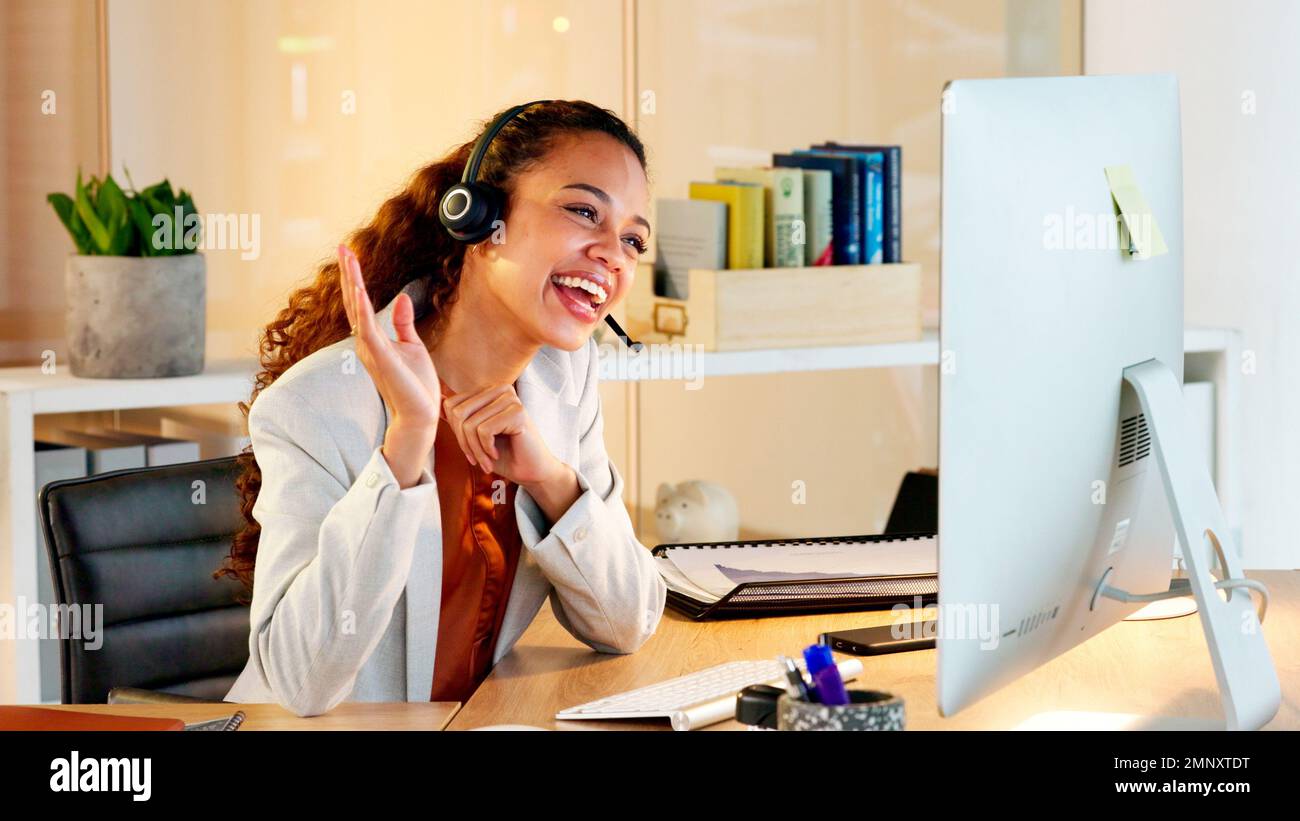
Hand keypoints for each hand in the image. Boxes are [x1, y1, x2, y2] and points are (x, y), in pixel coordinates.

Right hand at [338, 244, 438, 486]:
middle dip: (348, 274)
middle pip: (353, 302)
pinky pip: (367, 328)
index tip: (350, 254)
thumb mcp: (412, 346)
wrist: (421, 413)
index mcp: (373, 339)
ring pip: (357, 310)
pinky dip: (362, 308)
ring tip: (348, 258)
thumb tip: (403, 297)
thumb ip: (404, 323)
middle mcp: (366, 342)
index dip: (354, 279)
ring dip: (352, 283)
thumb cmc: (416, 384)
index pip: (360, 304)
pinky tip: (358, 289)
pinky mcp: (380, 358)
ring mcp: (371, 350)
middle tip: (342, 247)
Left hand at [441, 384, 566, 487]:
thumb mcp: (474, 435)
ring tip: (486, 461)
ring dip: (476, 450)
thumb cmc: (504, 454)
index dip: (455, 432)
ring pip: (470, 424)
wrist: (531, 471)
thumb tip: (437, 400)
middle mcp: (500, 388)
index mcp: (489, 390)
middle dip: (464, 442)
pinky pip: (484, 431)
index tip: (469, 450)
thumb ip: (459, 418)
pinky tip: (496, 454)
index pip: (452, 405)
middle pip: (458, 413)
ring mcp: (510, 398)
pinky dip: (486, 449)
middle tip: (476, 459)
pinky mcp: (518, 412)